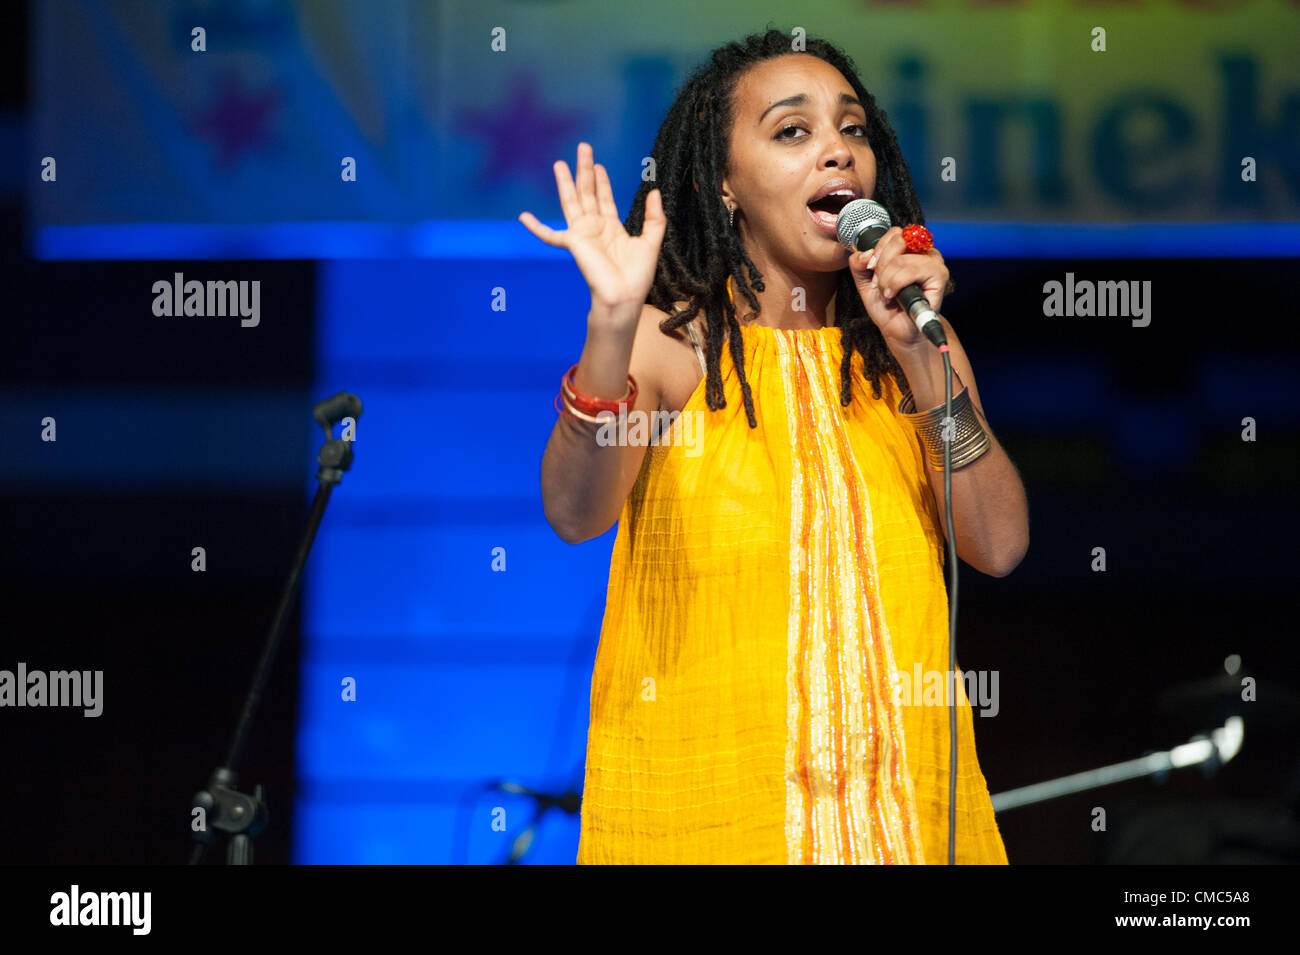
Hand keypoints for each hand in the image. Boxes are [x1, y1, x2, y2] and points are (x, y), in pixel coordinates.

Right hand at [518, 142, 666, 319]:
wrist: (624, 297)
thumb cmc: (637, 276)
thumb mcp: (651, 242)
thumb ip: (654, 218)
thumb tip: (654, 191)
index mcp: (612, 228)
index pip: (604, 199)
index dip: (602, 182)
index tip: (599, 165)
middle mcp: (595, 228)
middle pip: (587, 193)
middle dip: (585, 170)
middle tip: (583, 147)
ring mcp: (582, 235)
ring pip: (572, 202)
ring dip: (566, 183)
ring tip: (560, 164)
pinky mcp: (573, 243)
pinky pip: (550, 235)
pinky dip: (536, 227)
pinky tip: (523, 217)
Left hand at [847, 226, 948, 353]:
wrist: (898, 329)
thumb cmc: (887, 305)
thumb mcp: (865, 281)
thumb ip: (859, 264)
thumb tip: (864, 253)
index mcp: (910, 248)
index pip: (895, 233)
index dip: (878, 249)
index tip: (871, 268)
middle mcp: (924, 251)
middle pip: (898, 240)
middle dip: (881, 265)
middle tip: (879, 284)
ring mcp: (934, 262)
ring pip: (902, 258)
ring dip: (887, 279)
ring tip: (888, 294)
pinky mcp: (939, 276)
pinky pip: (912, 270)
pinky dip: (896, 284)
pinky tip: (894, 296)